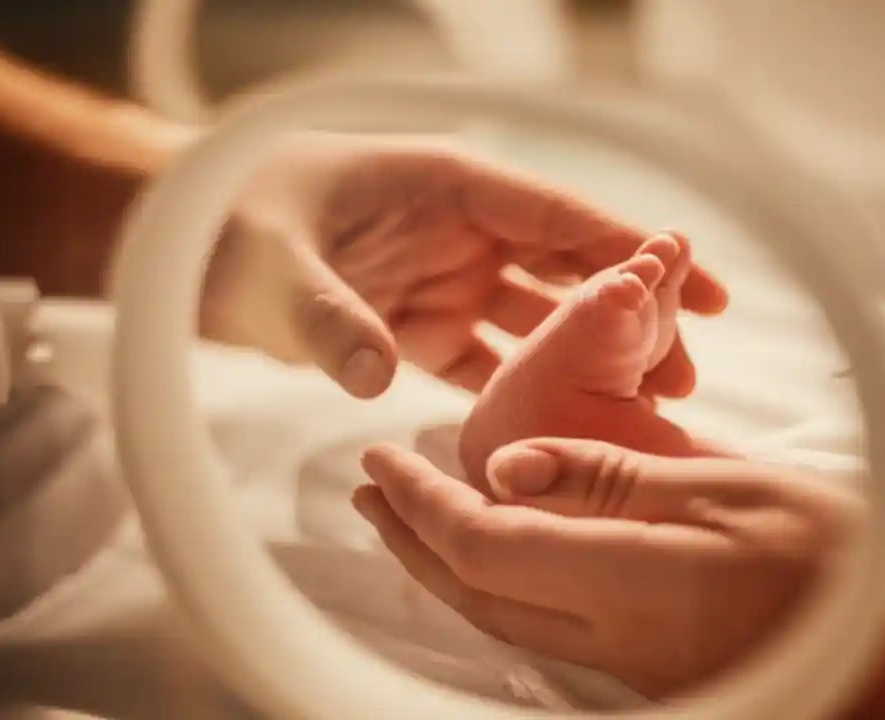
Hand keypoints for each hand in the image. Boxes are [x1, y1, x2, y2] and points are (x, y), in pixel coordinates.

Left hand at [199, 134, 726, 397]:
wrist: (185, 254)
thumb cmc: (229, 226)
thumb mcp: (274, 266)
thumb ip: (326, 316)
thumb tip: (378, 376)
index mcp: (450, 186)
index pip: (561, 218)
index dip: (634, 253)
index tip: (699, 288)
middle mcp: (463, 231)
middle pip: (569, 270)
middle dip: (630, 315)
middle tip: (689, 370)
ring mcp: (448, 281)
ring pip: (538, 323)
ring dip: (589, 362)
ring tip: (644, 408)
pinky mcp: (424, 329)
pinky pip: (490, 364)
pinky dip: (525, 393)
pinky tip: (562, 431)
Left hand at [353, 437, 857, 697]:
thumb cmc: (830, 561)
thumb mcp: (724, 489)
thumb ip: (608, 479)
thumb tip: (507, 469)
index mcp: (620, 581)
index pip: (482, 543)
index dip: (420, 501)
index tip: (382, 456)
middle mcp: (605, 635)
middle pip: (473, 591)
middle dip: (409, 538)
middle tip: (369, 489)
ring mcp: (622, 660)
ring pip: (500, 614)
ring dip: (443, 563)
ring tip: (412, 515)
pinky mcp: (644, 665)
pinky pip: (541, 626)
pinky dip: (497, 582)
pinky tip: (496, 551)